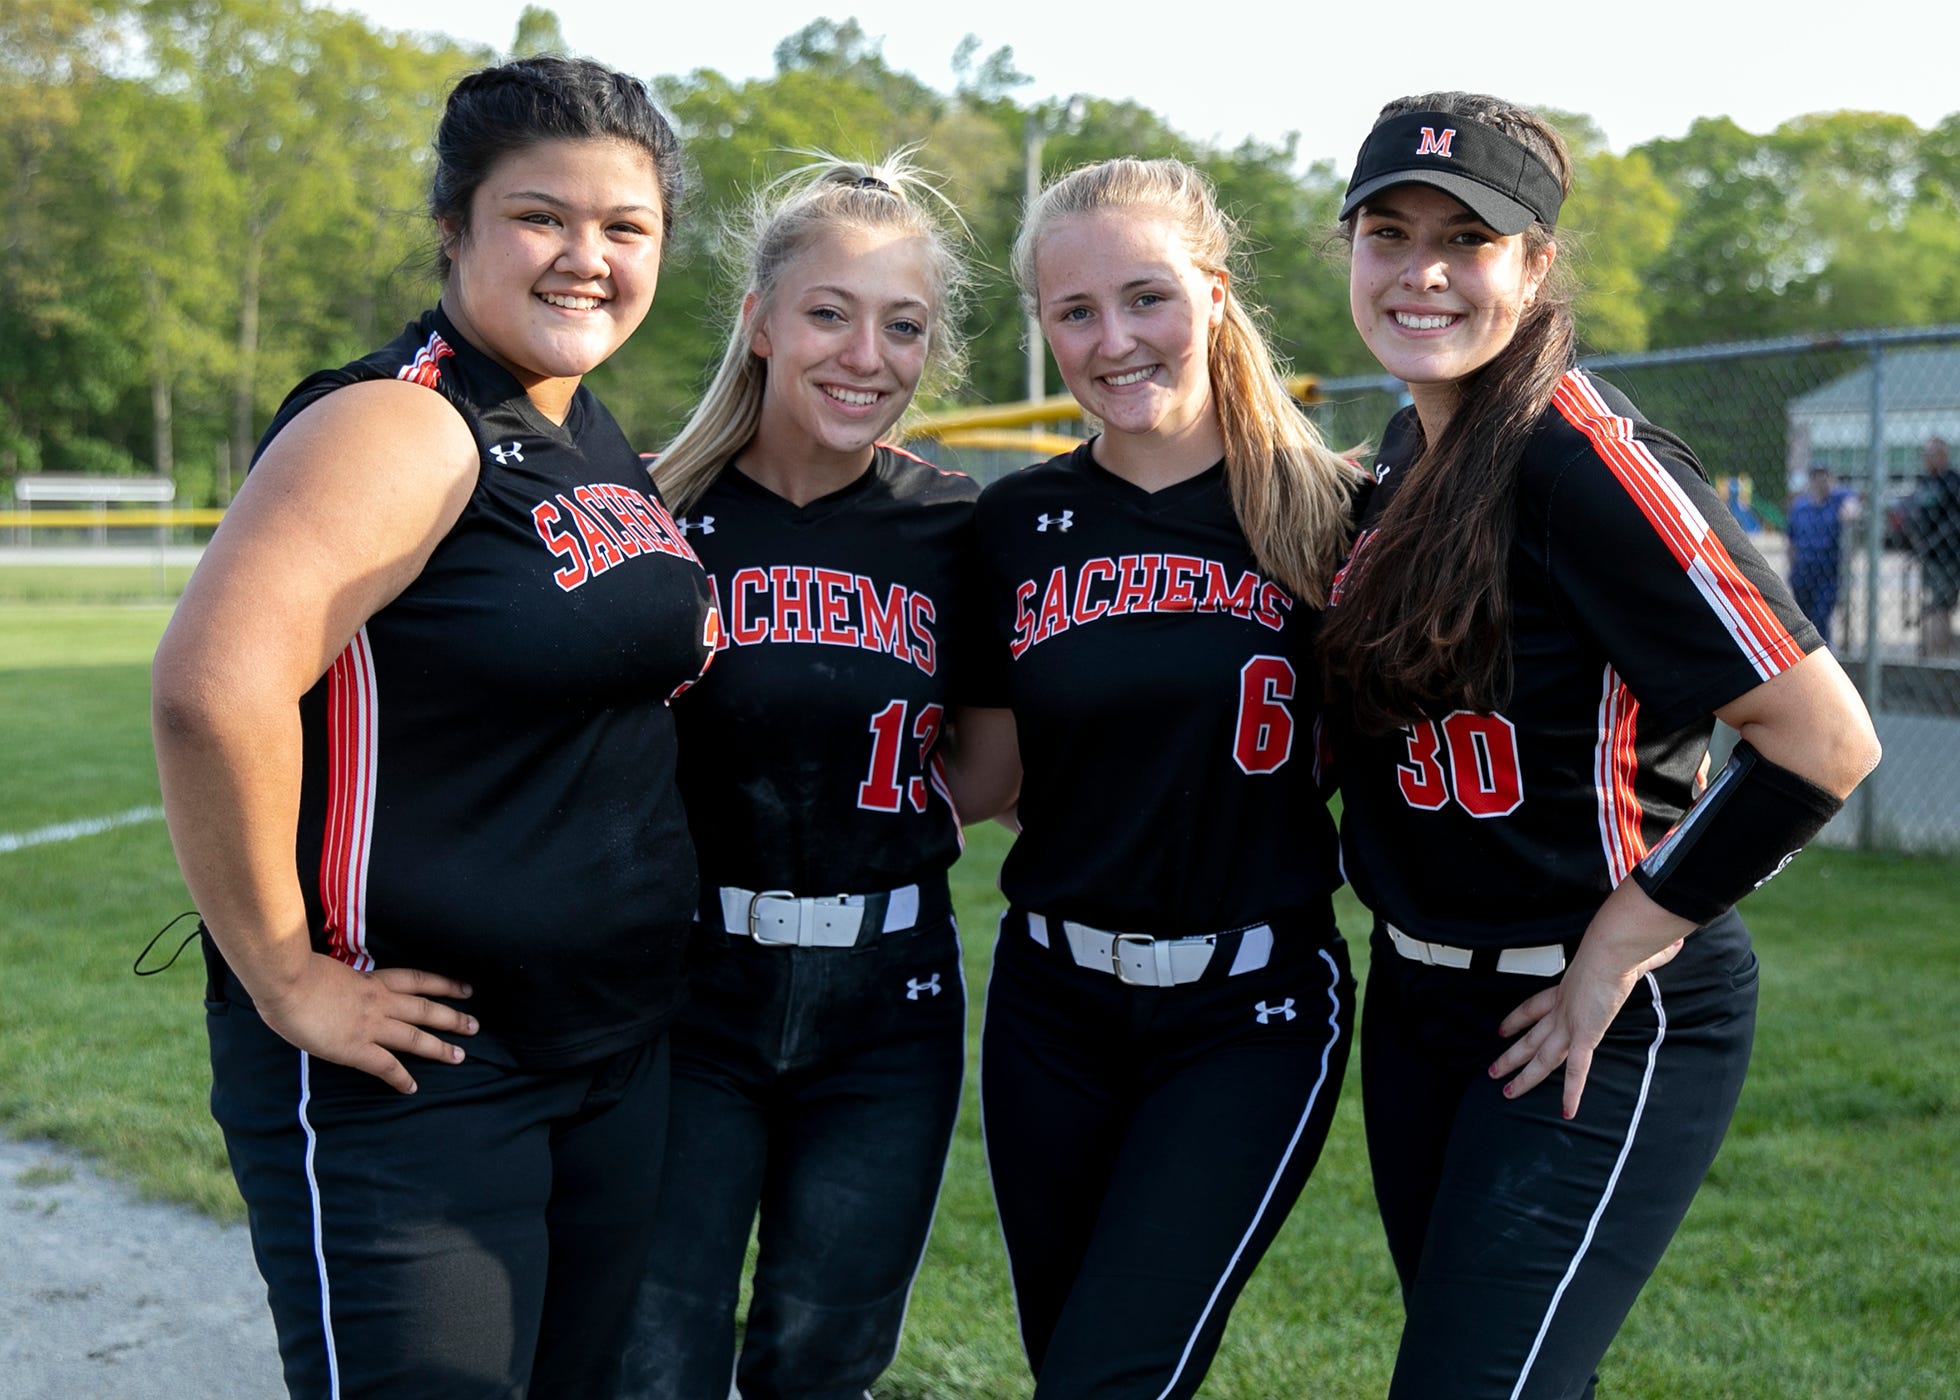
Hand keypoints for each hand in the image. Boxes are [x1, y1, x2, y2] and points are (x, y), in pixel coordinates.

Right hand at [254, 952, 476, 1094]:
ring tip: (460, 1056)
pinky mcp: (355, 1048)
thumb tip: (334, 987)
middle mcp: (379, 1001)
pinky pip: (386, 1066)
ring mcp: (370, 1025)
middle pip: (425, 1008)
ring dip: (439, 1047)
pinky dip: (401, 1078)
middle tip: (475, 1026)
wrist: (285, 980)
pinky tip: (411, 1088)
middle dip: (453, 1017)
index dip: (444, 984)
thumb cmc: (294, 970)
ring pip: (415, 1037)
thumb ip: (339, 980)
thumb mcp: (326, 968)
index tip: (465, 988)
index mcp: (372, 980)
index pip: (417, 979)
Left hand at [1487, 881, 1693, 1117]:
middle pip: (1530, 1038)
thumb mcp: (1629, 954)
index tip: (1502, 1028)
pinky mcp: (1585, 1036)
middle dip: (1512, 1056)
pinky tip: (1567, 1111)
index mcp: (1566, 990)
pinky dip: (1572, 1092)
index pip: (1534, 1007)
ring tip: (1507, 1093)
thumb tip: (1673, 945)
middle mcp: (1562, 1010)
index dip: (1516, 1018)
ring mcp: (1570, 1025)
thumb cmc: (1618, 946)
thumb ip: (1648, 956)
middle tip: (1493, 1070)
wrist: (1612, 949)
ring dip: (1524, 1077)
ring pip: (1541, 1058)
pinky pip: (1577, 1070)